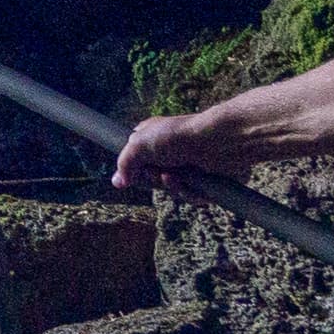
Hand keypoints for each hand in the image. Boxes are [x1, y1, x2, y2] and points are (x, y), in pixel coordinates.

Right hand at [112, 110, 257, 193]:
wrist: (217, 142)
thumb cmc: (178, 136)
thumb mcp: (139, 145)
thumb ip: (124, 164)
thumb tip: (117, 182)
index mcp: (153, 140)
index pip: (135, 160)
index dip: (133, 170)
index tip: (131, 174)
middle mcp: (170, 153)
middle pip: (152, 178)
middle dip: (153, 179)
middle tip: (156, 172)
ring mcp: (188, 167)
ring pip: (171, 189)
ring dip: (171, 186)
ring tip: (174, 176)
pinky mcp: (205, 181)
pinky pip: (191, 197)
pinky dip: (189, 192)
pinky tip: (191, 182)